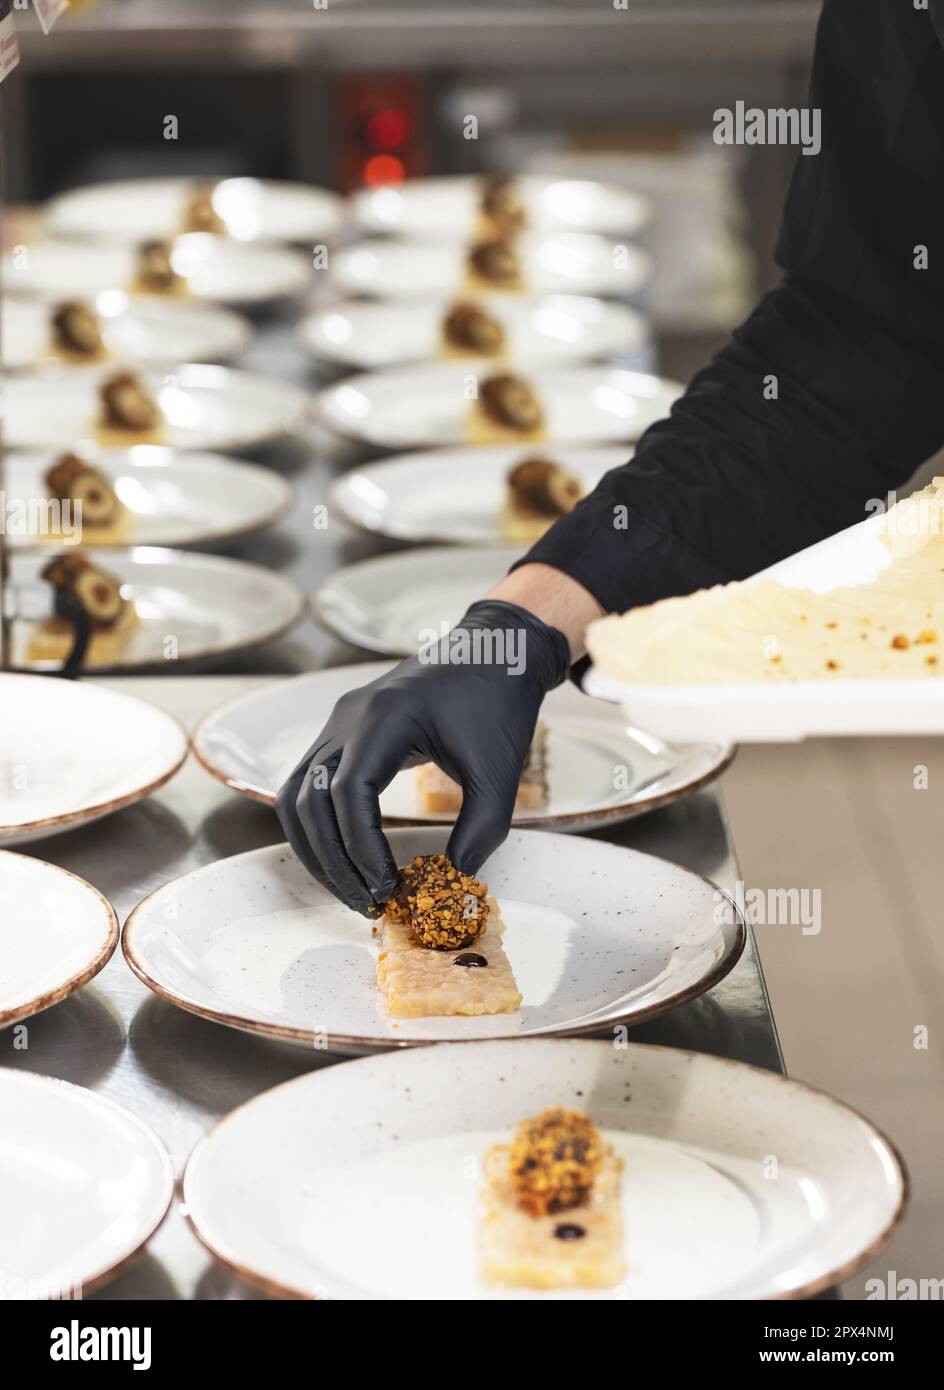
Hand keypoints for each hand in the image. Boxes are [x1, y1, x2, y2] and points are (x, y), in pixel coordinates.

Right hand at [275, 600, 570, 914]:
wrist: (494, 650)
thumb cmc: (498, 701)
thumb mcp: (498, 769)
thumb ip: (480, 829)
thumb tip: (453, 884)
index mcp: (384, 717)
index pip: (347, 794)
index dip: (360, 849)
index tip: (388, 887)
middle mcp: (348, 718)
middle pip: (308, 800)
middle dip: (333, 861)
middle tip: (369, 903)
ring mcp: (339, 723)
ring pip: (296, 796)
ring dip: (316, 848)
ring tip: (354, 890)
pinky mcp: (342, 733)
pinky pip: (309, 785)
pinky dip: (319, 827)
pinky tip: (348, 858)